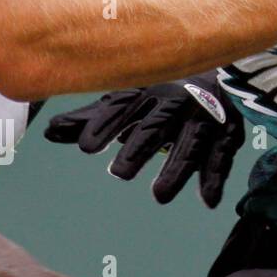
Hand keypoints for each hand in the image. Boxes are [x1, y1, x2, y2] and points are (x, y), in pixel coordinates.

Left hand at [44, 71, 242, 207]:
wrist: (223, 75)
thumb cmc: (164, 96)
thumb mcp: (129, 103)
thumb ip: (93, 119)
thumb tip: (49, 131)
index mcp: (147, 92)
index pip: (123, 106)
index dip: (106, 125)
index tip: (86, 147)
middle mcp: (176, 101)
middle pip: (156, 125)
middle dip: (140, 147)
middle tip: (120, 173)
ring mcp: (205, 117)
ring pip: (190, 144)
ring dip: (177, 169)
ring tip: (160, 196)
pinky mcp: (228, 133)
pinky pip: (222, 155)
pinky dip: (216, 178)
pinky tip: (208, 201)